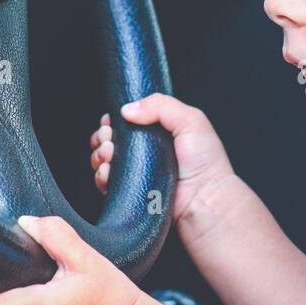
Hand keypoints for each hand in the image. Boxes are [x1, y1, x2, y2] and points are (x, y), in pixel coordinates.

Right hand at [89, 93, 234, 226]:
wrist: (206, 199)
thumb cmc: (205, 162)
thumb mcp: (190, 120)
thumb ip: (160, 105)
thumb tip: (127, 110)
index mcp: (157, 132)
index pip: (126, 121)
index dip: (113, 120)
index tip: (111, 122)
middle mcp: (144, 152)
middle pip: (109, 139)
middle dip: (102, 136)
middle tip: (109, 139)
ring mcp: (136, 173)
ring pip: (104, 160)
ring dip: (99, 154)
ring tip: (108, 155)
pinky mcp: (130, 192)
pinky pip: (106, 183)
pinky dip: (101, 176)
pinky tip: (107, 172)